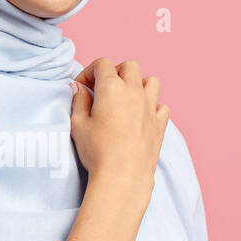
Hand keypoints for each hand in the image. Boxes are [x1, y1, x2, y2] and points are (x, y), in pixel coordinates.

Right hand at [69, 58, 167, 187]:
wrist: (122, 176)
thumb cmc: (97, 151)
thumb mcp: (78, 124)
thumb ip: (79, 101)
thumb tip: (78, 88)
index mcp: (112, 88)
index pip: (102, 64)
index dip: (89, 72)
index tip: (82, 87)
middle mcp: (134, 92)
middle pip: (129, 66)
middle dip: (115, 72)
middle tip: (103, 89)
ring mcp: (150, 107)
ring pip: (151, 81)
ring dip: (138, 84)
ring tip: (126, 98)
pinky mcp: (159, 124)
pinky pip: (162, 106)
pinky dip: (153, 106)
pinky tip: (141, 116)